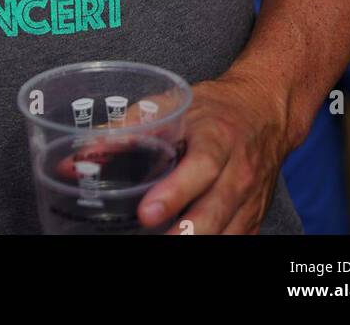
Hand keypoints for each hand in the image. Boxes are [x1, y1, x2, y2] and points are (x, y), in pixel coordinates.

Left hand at [137, 70, 289, 234]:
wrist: (265, 111)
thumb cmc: (214, 108)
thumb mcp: (174, 104)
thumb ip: (131, 127)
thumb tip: (85, 153)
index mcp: (218, 137)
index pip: (201, 167)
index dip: (175, 192)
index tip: (146, 212)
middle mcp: (239, 170)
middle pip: (216, 208)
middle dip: (187, 231)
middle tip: (158, 241)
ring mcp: (250, 197)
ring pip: (229, 231)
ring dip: (200, 241)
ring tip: (165, 244)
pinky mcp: (254, 216)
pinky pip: (237, 239)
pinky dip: (215, 245)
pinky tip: (188, 241)